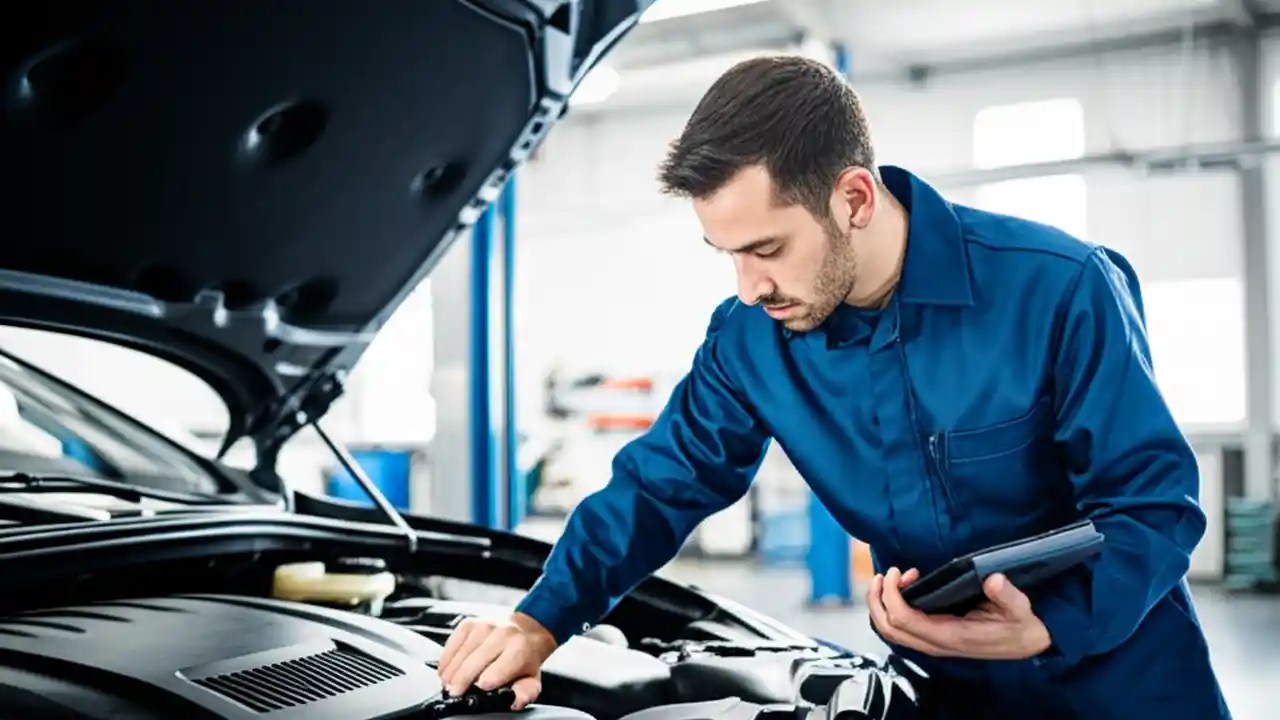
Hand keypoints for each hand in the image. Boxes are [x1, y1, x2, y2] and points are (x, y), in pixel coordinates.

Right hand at [437, 612, 558, 709]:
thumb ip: (526, 693)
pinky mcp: (469, 623)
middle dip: (463, 680)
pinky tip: (446, 670)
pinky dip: (446, 659)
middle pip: (475, 661)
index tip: (479, 687)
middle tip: (455, 692)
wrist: (524, 632)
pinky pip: (452, 643)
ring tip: (449, 684)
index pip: (499, 668)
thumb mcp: (531, 678)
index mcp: (520, 649)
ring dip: (451, 671)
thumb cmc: (523, 659)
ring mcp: (484, 626)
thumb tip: (517, 701)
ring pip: (461, 653)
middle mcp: (502, 634)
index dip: (487, 680)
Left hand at [867, 567, 1051, 660]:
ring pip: (893, 632)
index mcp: (952, 636)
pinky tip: (904, 589)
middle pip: (889, 629)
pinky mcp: (936, 638)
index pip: (905, 620)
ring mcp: (934, 643)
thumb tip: (993, 580)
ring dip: (882, 605)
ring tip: (889, 579)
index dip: (892, 596)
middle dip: (878, 600)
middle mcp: (938, 643)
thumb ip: (1007, 595)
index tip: (898, 573)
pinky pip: (903, 629)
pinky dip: (893, 609)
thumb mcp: (1020, 608)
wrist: (1028, 644)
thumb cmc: (1020, 625)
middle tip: (884, 574)